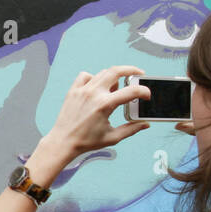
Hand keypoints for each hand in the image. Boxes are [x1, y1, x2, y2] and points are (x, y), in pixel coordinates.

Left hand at [31, 65, 150, 183]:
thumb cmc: (86, 141)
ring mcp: (82, 90)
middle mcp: (94, 93)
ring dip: (114, 76)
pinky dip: (94, 77)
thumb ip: (131, 129)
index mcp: (105, 105)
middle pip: (116, 71)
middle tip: (138, 74)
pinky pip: (85, 76)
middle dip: (131, 70)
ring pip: (103, 73)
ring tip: (118, 87)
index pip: (131, 92)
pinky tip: (97, 87)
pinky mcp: (73, 90)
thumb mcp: (112, 137)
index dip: (143, 92)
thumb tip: (145, 124)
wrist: (63, 141)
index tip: (147, 95)